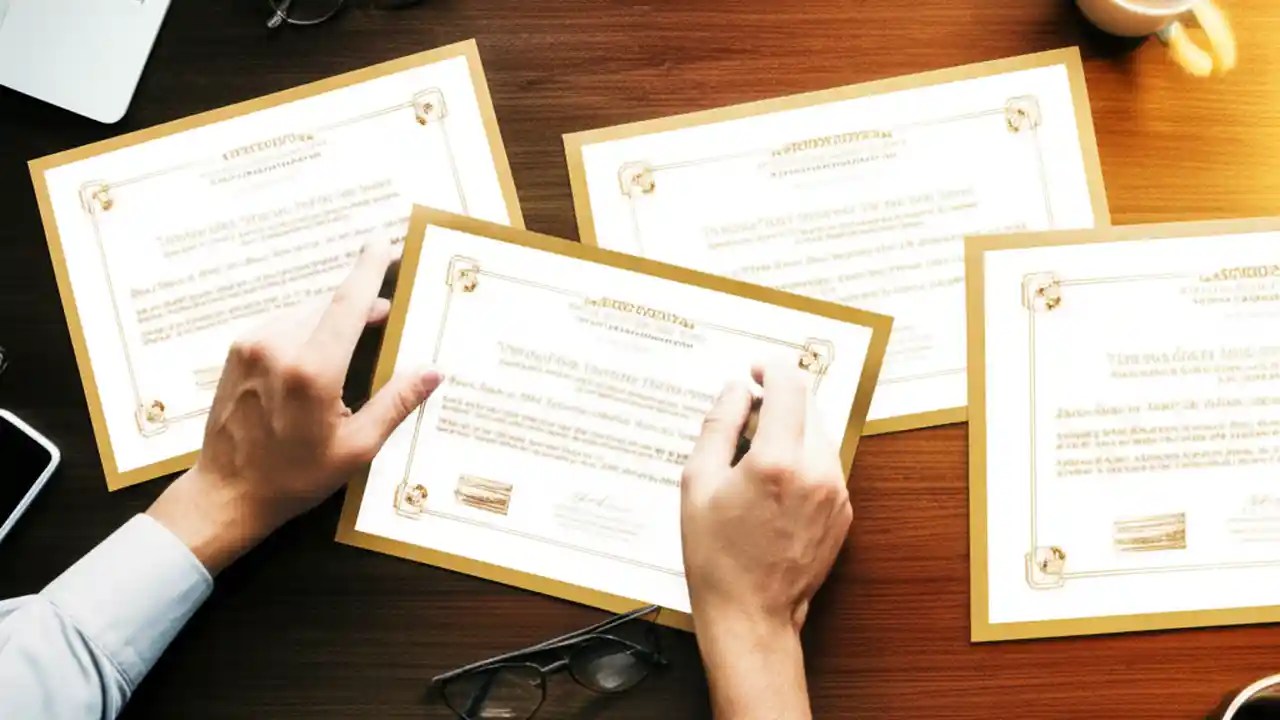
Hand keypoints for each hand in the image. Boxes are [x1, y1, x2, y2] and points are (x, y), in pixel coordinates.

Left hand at [148, 240, 442, 573]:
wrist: (226, 492)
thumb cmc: (295, 476)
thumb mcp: (357, 446)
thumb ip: (397, 402)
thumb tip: (434, 371)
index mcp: (313, 370)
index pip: (349, 303)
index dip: (370, 268)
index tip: (383, 242)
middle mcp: (279, 346)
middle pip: (331, 305)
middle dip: (361, 305)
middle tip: (388, 316)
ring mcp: (253, 345)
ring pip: (307, 312)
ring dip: (333, 318)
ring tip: (354, 341)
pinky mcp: (238, 350)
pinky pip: (283, 323)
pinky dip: (308, 327)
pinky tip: (318, 354)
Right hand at [680, 363, 851, 718]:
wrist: (752, 614)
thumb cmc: (716, 556)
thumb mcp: (697, 483)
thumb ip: (718, 425)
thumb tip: (736, 390)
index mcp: (778, 461)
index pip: (789, 386)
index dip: (771, 368)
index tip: (755, 370)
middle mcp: (816, 471)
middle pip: (808, 405)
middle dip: (779, 399)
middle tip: (746, 415)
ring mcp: (835, 491)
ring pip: (819, 434)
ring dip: (791, 429)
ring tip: (755, 456)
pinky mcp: (843, 509)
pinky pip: (825, 464)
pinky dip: (802, 459)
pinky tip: (772, 485)